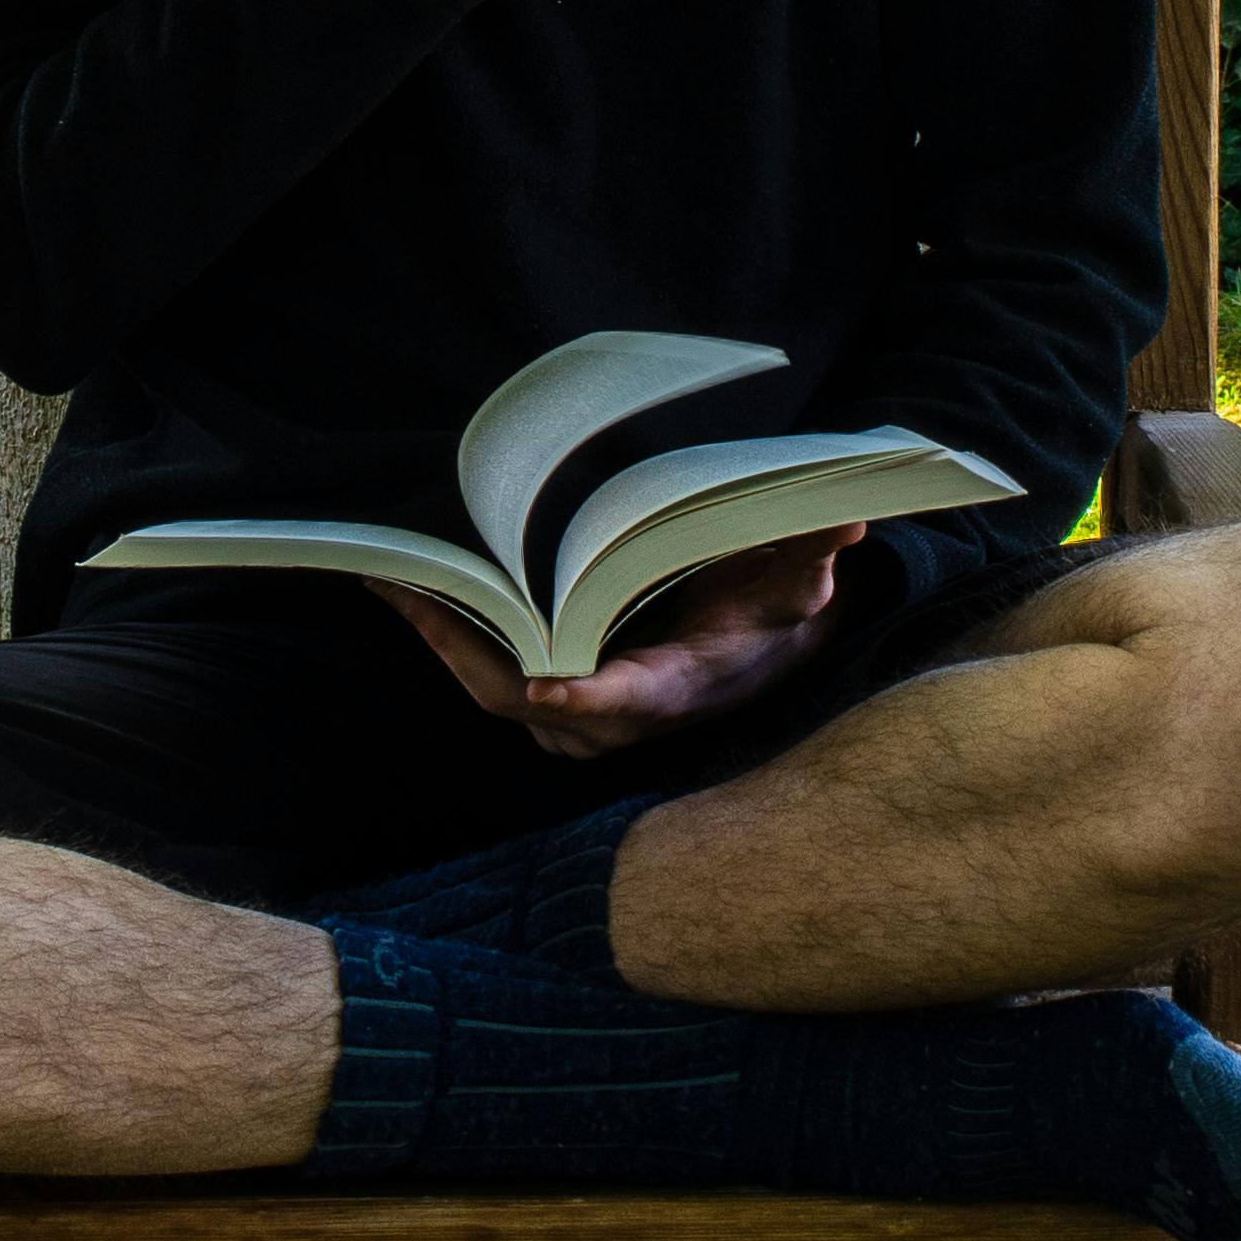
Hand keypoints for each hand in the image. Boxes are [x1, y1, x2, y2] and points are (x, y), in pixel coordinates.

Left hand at [378, 528, 867, 761]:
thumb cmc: (766, 621)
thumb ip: (810, 559)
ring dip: (440, 635)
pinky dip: (450, 638)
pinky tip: (416, 589)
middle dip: (459, 642)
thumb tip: (848, 520)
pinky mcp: (553, 708)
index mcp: (670, 692)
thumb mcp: (793, 591)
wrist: (750, 661)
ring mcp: (576, 720)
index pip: (621, 701)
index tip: (543, 683)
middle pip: (521, 694)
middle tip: (405, 582)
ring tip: (391, 573)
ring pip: (491, 687)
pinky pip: (487, 678)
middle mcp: (614, 719)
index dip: (583, 694)